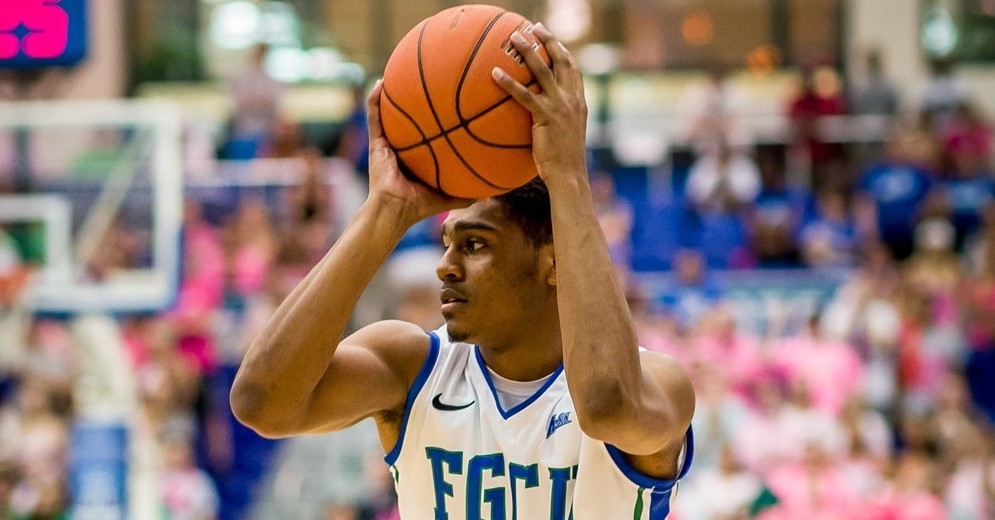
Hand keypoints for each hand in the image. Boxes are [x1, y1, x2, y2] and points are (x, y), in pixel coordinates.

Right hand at [366, 80, 472, 223]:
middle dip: (415, 99)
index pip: (427, 132)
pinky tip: (378, 84)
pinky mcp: (376, 144)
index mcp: (417, 157)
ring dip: (391, 92)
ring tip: (396, 71)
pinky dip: (374, 101)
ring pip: (388, 113)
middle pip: (409, 118)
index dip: (434, 118)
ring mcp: (388, 144)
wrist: (395, 212)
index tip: (447, 99)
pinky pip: (374, 117)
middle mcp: (402, 147)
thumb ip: (466, 194)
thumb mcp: (447, 197)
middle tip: (426, 78)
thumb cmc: (418, 207)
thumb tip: (489, 192)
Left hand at [491, 23, 587, 183]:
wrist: (569, 176)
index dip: (562, 51)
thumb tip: (539, 119)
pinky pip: (524, 95)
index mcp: (579, 103)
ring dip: (528, 51)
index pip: (573, 69)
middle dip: (548, 41)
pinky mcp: (546, 117)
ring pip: (543, 70)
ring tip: (513, 38)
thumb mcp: (565, 136)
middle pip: (561, 61)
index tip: (551, 39)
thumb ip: (557, 122)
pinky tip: (494, 73)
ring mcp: (560, 107)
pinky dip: (509, 82)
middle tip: (534, 27)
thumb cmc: (564, 162)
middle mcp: (572, 100)